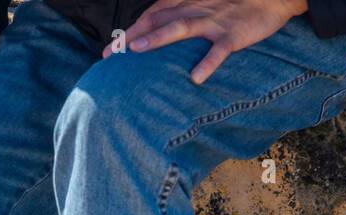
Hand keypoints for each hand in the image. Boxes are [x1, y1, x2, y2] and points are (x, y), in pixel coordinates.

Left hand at [102, 0, 308, 85]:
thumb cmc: (235, 4)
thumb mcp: (204, 4)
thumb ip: (181, 15)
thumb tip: (154, 33)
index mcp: (188, 2)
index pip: (152, 15)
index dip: (129, 30)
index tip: (109, 49)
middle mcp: (197, 8)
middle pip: (158, 20)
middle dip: (132, 36)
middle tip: (110, 55)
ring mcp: (215, 21)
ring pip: (182, 27)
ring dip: (158, 38)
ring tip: (137, 50)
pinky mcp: (234, 34)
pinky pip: (219, 50)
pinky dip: (208, 63)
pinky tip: (196, 77)